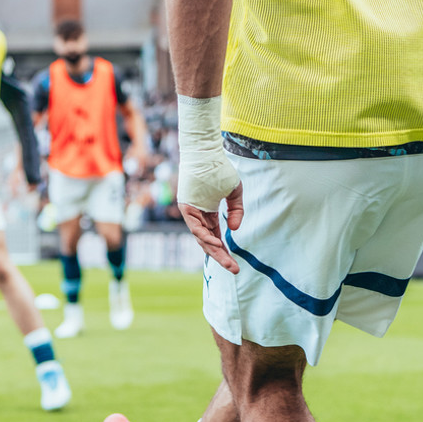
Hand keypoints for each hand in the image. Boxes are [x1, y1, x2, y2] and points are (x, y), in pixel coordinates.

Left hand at [178, 149, 242, 272]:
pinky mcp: (186, 207)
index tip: (235, 265)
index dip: (224, 251)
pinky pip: (195, 226)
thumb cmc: (219, 168)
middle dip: (221, 256)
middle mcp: (198, 215)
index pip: (215, 237)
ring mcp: (191, 212)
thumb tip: (234, 230)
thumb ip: (237, 210)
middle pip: (208, 242)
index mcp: (208, 213)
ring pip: (201, 237)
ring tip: (226, 261)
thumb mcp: (235, 192)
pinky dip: (204, 236)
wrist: (207, 152)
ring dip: (214, 250)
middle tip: (234, 269)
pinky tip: (215, 243)